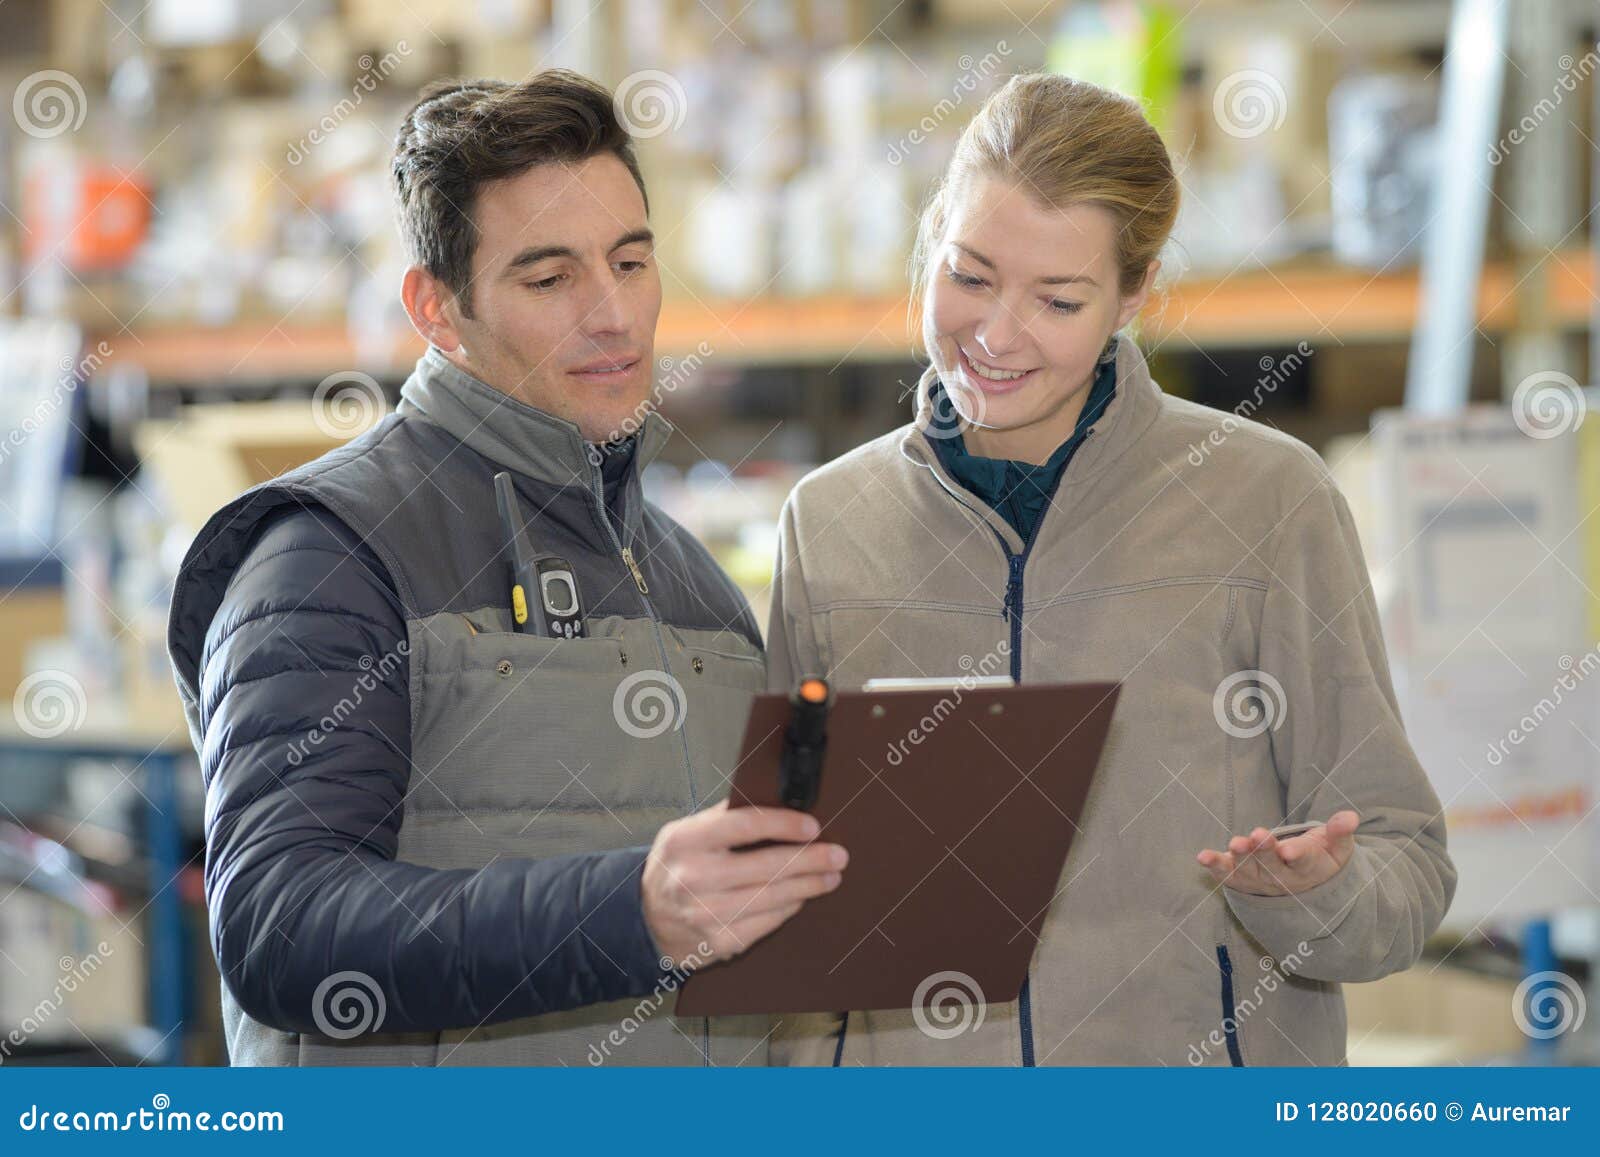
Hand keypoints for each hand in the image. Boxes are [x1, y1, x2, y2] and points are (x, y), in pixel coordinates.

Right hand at [642, 800, 847, 968]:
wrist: (646, 919)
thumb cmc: (677, 867)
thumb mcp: (686, 833)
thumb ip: (724, 818)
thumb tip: (776, 801)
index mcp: (687, 841)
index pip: (745, 825)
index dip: (784, 824)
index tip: (813, 825)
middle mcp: (694, 878)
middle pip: (767, 866)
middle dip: (810, 860)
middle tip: (838, 855)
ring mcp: (707, 914)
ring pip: (773, 897)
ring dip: (809, 886)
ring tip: (830, 876)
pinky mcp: (720, 941)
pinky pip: (767, 922)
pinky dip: (789, 908)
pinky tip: (801, 897)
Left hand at [1196, 810, 1359, 895]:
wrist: (1302, 888)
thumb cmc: (1321, 858)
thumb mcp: (1336, 847)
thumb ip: (1340, 832)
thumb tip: (1350, 818)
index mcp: (1309, 868)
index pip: (1304, 862)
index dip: (1297, 856)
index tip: (1289, 850)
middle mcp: (1283, 878)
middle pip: (1273, 867)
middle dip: (1264, 852)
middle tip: (1257, 835)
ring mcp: (1260, 881)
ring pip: (1249, 872)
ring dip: (1240, 858)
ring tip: (1235, 843)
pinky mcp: (1240, 880)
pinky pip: (1227, 875)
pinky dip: (1215, 867)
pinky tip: (1202, 857)